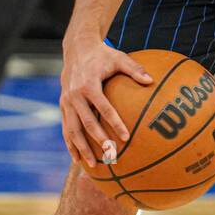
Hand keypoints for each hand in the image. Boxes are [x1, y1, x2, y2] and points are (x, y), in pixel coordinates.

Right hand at [59, 35, 152, 167]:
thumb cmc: (102, 55)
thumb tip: (151, 80)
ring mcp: (66, 101)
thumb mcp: (119, 58)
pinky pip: (66, 128)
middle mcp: (75, 95)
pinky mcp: (63, 106)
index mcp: (89, 84)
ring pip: (73, 129)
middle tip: (111, 156)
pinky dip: (70, 144)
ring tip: (93, 164)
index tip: (126, 137)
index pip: (103, 107)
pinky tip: (77, 159)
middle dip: (99, 141)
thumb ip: (135, 69)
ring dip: (82, 148)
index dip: (114, 123)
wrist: (77, 49)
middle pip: (87, 122)